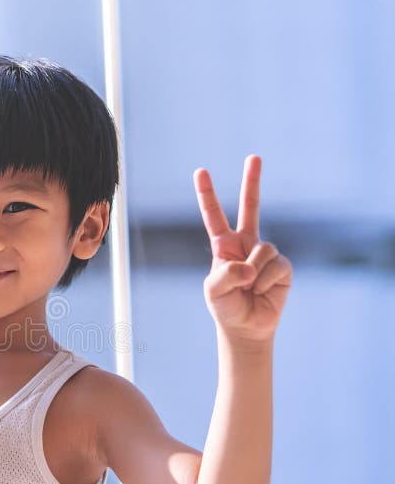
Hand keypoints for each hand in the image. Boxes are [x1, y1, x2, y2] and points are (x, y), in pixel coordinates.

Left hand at [194, 155, 292, 343]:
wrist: (247, 327)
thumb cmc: (226, 306)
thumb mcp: (214, 291)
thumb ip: (226, 274)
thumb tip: (249, 264)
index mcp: (224, 246)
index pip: (214, 215)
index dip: (207, 194)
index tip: (200, 171)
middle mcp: (246, 244)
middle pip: (251, 207)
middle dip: (252, 181)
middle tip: (254, 156)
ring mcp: (265, 253)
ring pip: (263, 249)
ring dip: (253, 272)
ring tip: (250, 288)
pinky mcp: (283, 267)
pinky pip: (276, 266)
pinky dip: (266, 282)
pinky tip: (263, 291)